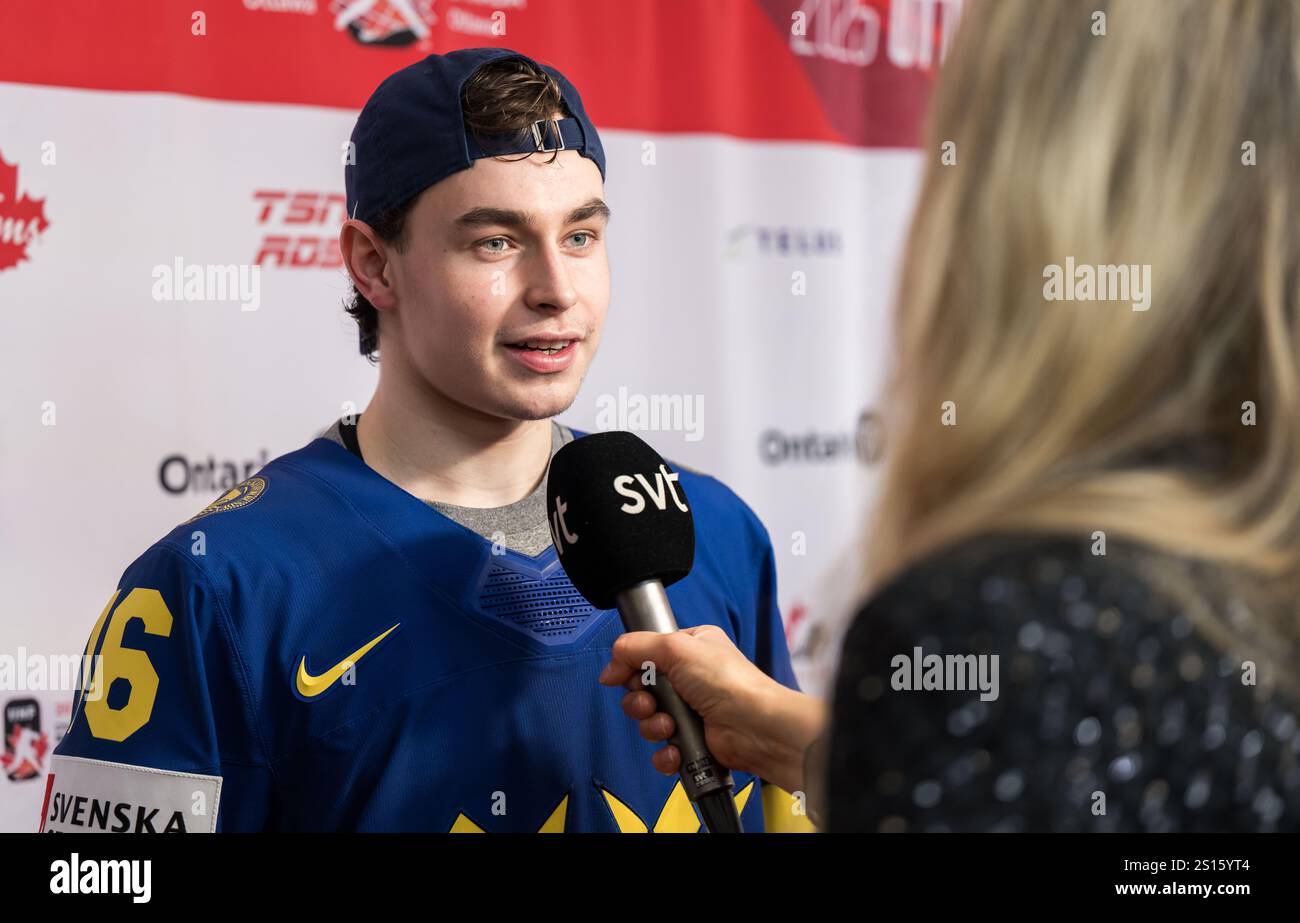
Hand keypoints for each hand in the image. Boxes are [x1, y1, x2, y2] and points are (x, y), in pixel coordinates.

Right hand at [598, 625, 825, 793]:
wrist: (755, 727)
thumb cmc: (730, 683)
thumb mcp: (676, 648)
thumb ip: (636, 647)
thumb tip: (611, 662)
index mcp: (690, 647)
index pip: (645, 654)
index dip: (629, 668)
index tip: (620, 676)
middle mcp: (690, 677)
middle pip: (642, 690)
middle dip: (640, 701)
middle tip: (650, 703)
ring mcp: (691, 710)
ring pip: (649, 720)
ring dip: (653, 726)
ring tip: (669, 725)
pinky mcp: (692, 740)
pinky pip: (662, 749)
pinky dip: (664, 753)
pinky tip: (675, 749)